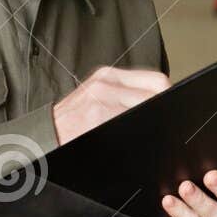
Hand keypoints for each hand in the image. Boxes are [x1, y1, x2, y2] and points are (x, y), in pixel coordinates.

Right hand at [53, 66, 168, 144]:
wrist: (42, 134)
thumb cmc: (70, 121)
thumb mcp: (95, 97)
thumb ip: (123, 95)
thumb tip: (157, 101)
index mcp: (107, 76)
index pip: (155, 80)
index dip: (169, 96)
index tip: (174, 107)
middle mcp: (105, 83)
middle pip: (156, 93)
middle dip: (166, 110)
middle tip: (169, 122)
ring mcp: (101, 101)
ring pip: (147, 109)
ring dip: (156, 123)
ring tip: (154, 132)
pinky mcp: (97, 119)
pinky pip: (132, 123)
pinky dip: (142, 134)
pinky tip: (140, 140)